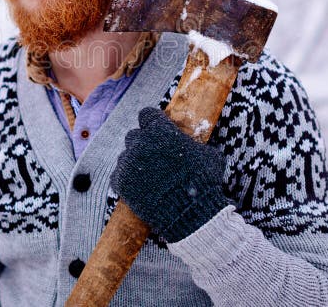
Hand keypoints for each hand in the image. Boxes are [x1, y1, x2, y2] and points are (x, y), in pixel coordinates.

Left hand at [110, 107, 229, 242]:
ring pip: (126, 156)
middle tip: (155, 157)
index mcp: (160, 130)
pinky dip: (127, 181)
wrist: (190, 213)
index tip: (158, 131)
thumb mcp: (209, 155)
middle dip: (143, 143)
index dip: (153, 123)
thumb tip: (195, 144)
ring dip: (134, 163)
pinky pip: (119, 176)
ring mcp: (128, 162)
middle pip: (134, 135)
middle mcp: (140, 142)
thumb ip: (195, 145)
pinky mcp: (121, 182)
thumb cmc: (203, 181)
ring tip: (149, 177)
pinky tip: (139, 188)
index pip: (147, 114)